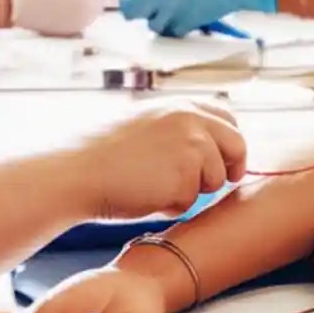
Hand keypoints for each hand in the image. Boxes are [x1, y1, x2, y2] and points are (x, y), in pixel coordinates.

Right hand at [74, 98, 245, 218]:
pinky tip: (144, 196)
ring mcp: (192, 148)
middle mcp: (191, 121)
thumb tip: (204, 147)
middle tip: (216, 185)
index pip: (226, 118)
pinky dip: (171, 206)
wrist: (76, 171)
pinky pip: (190, 202)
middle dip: (231, 168)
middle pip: (237, 145)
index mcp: (180, 105)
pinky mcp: (187, 177)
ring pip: (214, 180)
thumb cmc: (100, 153)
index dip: (227, 142)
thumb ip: (175, 129)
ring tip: (153, 187)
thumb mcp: (143, 123)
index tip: (224, 158)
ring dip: (191, 191)